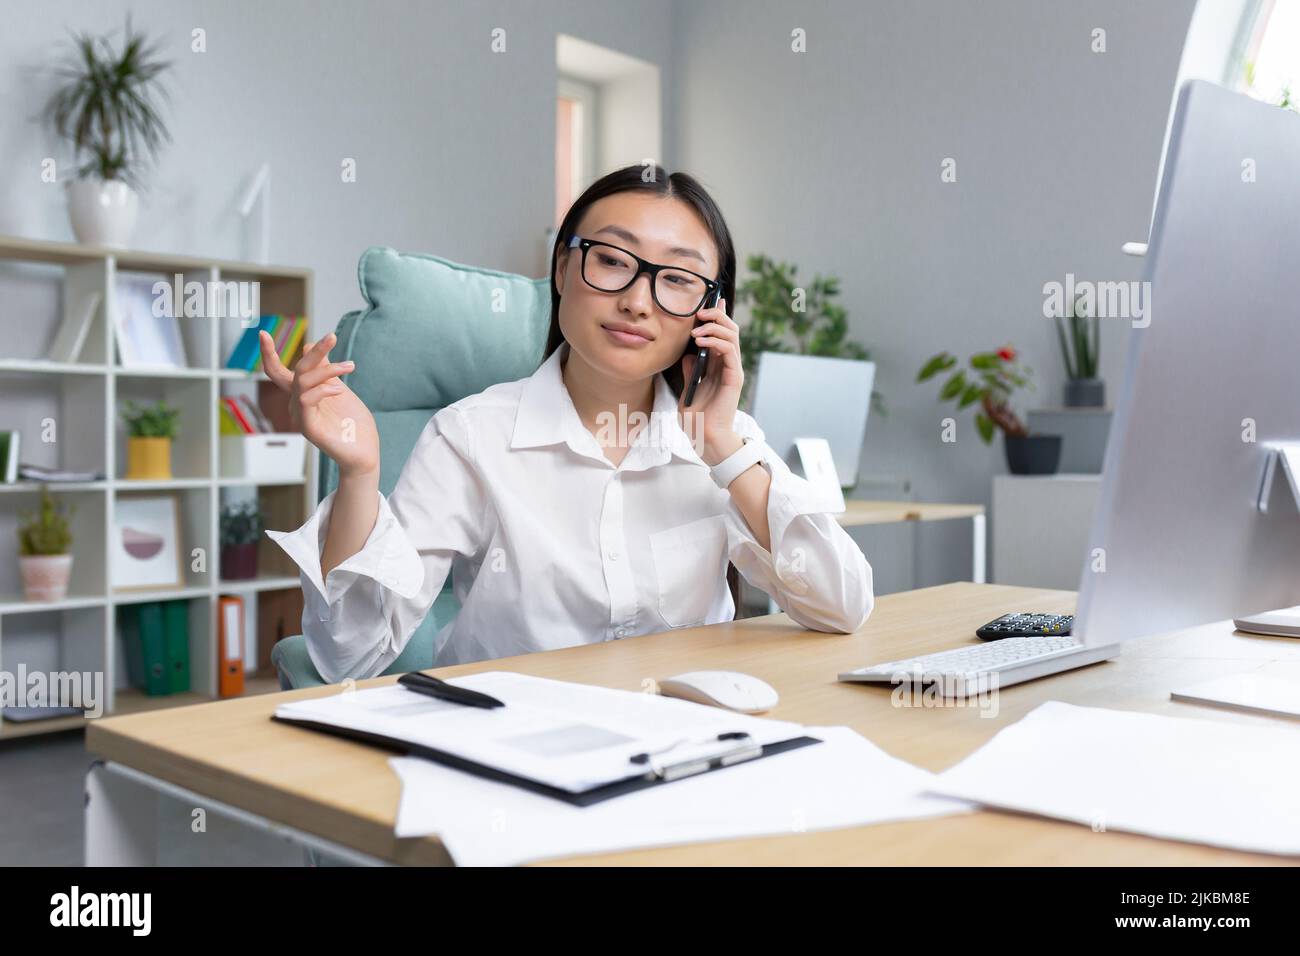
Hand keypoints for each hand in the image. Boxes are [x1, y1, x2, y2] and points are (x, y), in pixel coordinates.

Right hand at [260, 330, 379, 479]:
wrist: (364, 452)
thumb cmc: (352, 423)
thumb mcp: (339, 389)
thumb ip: (325, 371)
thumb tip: (310, 345)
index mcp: (302, 394)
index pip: (278, 372)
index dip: (268, 353)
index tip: (262, 333)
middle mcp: (296, 404)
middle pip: (297, 370)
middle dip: (314, 351)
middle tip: (333, 336)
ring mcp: (300, 416)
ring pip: (303, 381)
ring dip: (328, 370)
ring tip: (351, 366)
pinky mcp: (307, 427)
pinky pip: (306, 399)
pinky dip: (323, 389)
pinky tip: (340, 389)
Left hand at [677, 298, 744, 464]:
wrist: (703, 437)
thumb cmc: (696, 418)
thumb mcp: (688, 389)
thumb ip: (690, 370)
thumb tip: (687, 354)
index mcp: (718, 365)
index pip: (721, 333)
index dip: (717, 315)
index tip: (709, 300)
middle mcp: (728, 364)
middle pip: (729, 328)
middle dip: (716, 314)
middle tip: (700, 312)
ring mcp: (733, 370)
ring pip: (732, 335)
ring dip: (714, 326)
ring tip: (697, 329)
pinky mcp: (734, 377)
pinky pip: (730, 351)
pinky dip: (716, 341)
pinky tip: (700, 340)